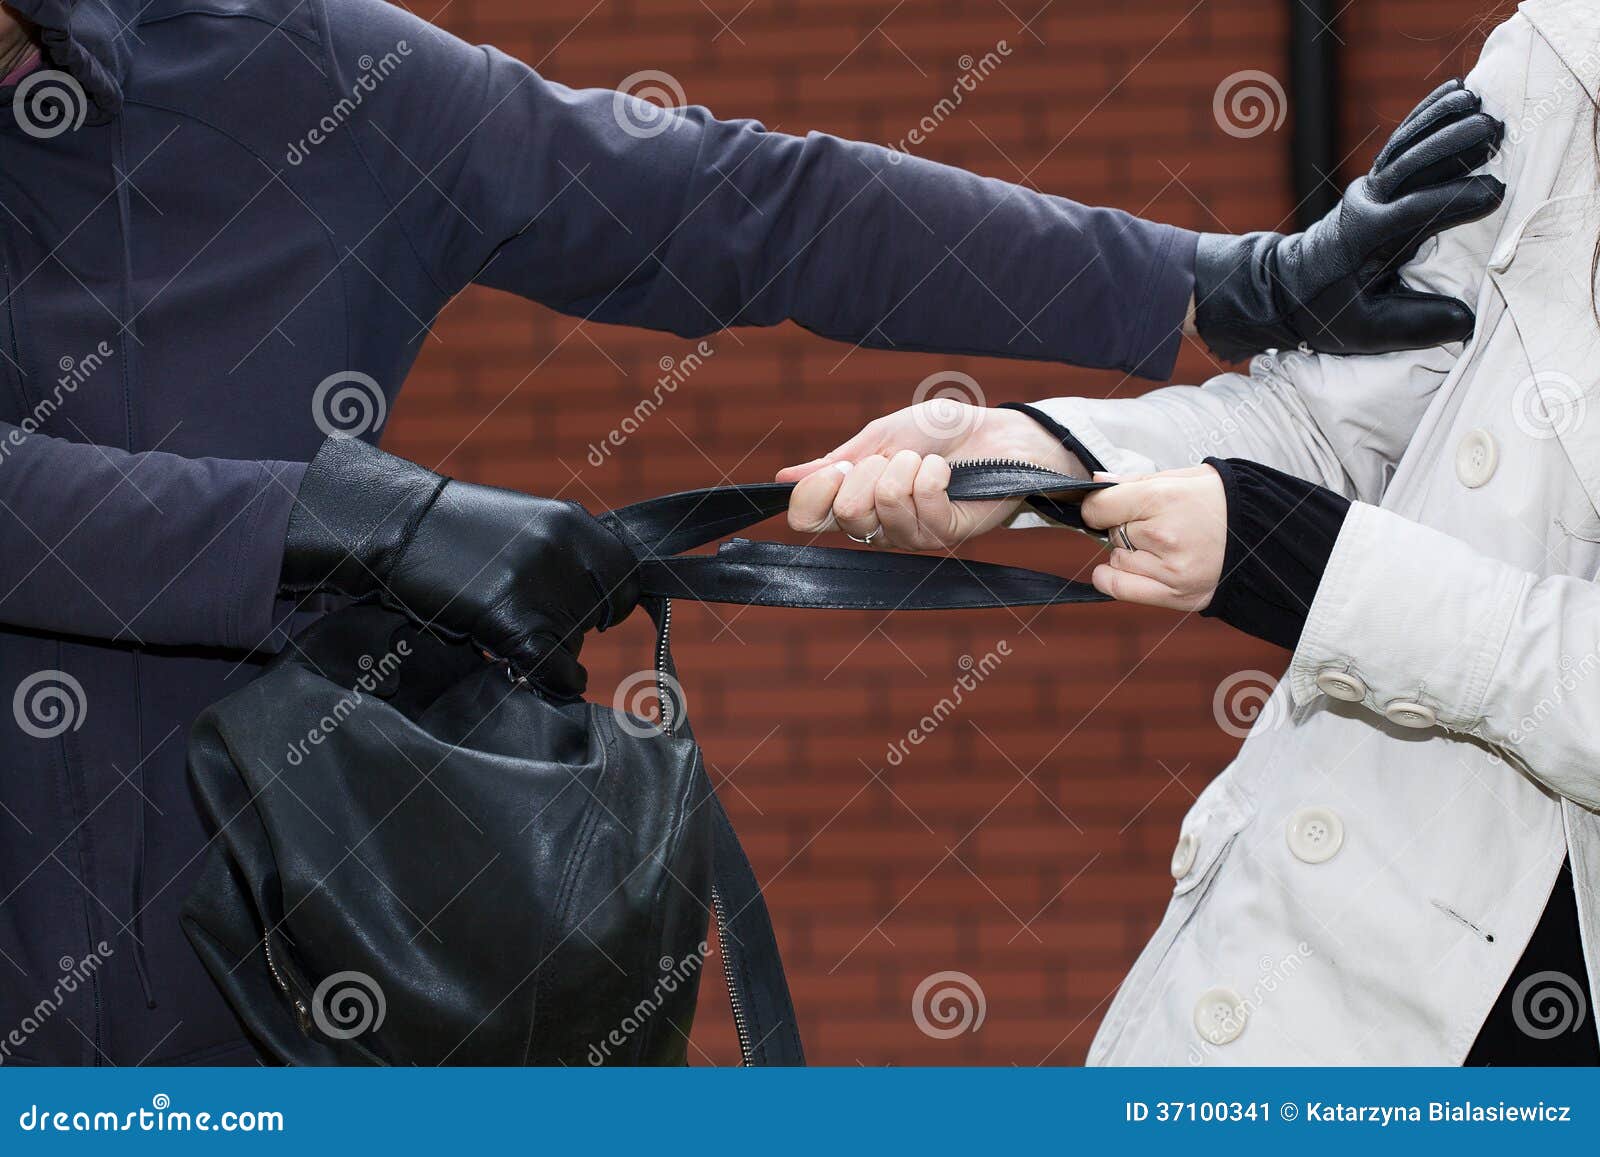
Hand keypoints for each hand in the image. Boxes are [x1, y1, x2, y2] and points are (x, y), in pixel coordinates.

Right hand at [280, 437, 638, 696]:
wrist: (394, 525)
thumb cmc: (454, 531)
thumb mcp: (527, 525)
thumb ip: (568, 555)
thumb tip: (608, 604)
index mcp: (577, 524)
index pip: (628, 578)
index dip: (608, 603)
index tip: (590, 614)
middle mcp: (569, 551)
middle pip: (599, 617)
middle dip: (572, 627)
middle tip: (530, 623)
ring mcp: (541, 584)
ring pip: (574, 644)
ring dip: (547, 649)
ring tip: (502, 631)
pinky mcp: (511, 618)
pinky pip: (554, 669)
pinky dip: (547, 680)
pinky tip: (521, 672)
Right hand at [777, 401, 1082, 549]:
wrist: (996, 432)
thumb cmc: (938, 434)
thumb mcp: (879, 439)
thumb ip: (834, 463)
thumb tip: (782, 480)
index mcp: (853, 503)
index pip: (806, 520)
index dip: (813, 493)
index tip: (838, 466)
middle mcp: (876, 528)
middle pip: (844, 513)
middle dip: (870, 470)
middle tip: (897, 458)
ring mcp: (910, 536)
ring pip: (883, 505)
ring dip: (906, 467)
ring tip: (925, 461)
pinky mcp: (945, 535)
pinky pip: (921, 502)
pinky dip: (932, 474)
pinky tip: (945, 471)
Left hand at [1079, 466, 1226, 610]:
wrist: (1263, 535)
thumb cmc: (1221, 502)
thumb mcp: (1183, 478)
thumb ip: (1134, 482)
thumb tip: (1096, 482)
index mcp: (1163, 499)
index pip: (1099, 507)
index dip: (1098, 506)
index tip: (1107, 507)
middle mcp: (1163, 535)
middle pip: (1111, 534)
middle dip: (1122, 527)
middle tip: (1152, 523)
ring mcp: (1169, 569)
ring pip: (1116, 560)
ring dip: (1126, 553)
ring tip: (1159, 544)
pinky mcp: (1176, 594)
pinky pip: (1121, 589)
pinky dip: (1113, 578)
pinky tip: (1123, 568)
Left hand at [1193, 78, 1504, 360]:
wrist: (1285, 289)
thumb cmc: (1328, 313)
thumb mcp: (1366, 332)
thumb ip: (1414, 325)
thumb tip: (1466, 321)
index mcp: (1366, 239)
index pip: (1414, 212)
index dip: (1454, 199)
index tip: (1495, 191)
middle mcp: (1366, 204)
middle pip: (1410, 166)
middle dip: (1451, 144)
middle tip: (1494, 128)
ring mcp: (1368, 187)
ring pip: (1405, 145)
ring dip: (1442, 120)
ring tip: (1479, 101)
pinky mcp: (1373, 179)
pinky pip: (1400, 140)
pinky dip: (1426, 113)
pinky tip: (1456, 90)